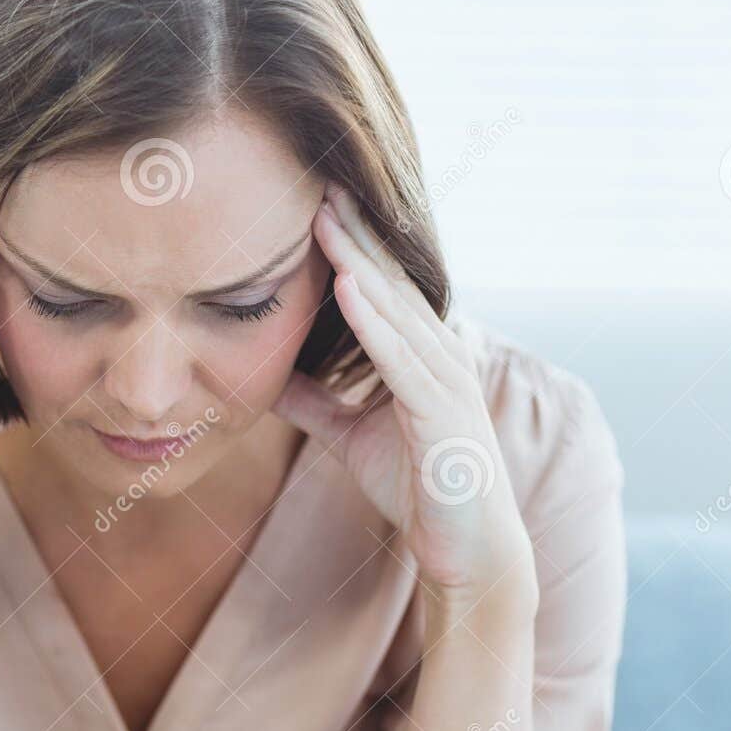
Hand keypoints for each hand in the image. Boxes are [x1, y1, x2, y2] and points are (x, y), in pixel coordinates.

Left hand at [273, 182, 534, 605]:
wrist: (465, 552)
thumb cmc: (415, 486)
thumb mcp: (349, 434)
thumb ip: (313, 402)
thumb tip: (265, 377)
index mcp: (419, 355)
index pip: (380, 286)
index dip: (348, 241)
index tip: (312, 196)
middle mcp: (439, 356)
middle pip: (389, 281)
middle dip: (353, 231)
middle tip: (319, 178)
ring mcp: (445, 382)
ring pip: (396, 310)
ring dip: (360, 261)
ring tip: (325, 217)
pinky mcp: (442, 415)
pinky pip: (403, 359)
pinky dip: (374, 322)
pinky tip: (349, 287)